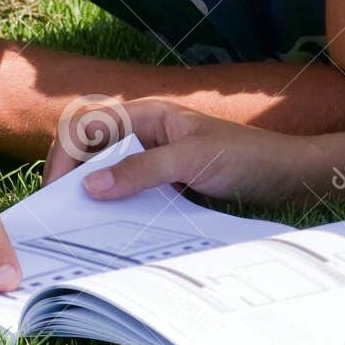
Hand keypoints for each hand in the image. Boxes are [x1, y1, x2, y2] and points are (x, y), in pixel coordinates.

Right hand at [43, 98, 311, 204]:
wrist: (286, 177)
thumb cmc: (246, 157)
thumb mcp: (192, 160)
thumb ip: (142, 169)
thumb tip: (91, 186)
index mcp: (147, 114)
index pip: (88, 125)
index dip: (65, 153)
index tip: (57, 189)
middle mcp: (145, 134)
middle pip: (90, 150)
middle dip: (70, 175)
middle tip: (59, 213)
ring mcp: (154, 160)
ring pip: (107, 174)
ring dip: (90, 195)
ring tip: (76, 226)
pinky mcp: (164, 185)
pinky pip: (129, 193)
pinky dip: (114, 208)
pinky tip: (110, 230)